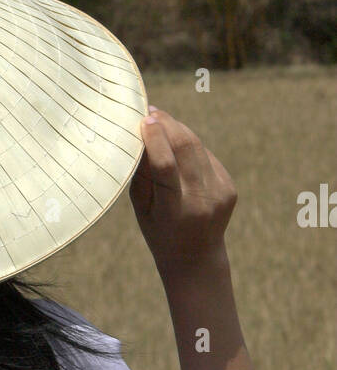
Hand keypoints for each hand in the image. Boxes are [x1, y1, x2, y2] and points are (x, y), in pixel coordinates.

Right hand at [130, 106, 237, 280]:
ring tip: (159, 120)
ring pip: (198, 147)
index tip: (143, 120)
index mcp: (175, 210)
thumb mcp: (142, 209)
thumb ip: (142, 174)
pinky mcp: (229, 187)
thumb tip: (140, 135)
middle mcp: (202, 200)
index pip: (166, 166)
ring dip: (178, 129)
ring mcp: (220, 192)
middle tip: (150, 112)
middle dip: (168, 124)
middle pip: (187, 148)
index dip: (155, 139)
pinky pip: (206, 156)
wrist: (196, 257)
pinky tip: (176, 143)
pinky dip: (190, 146)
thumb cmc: (159, 232)